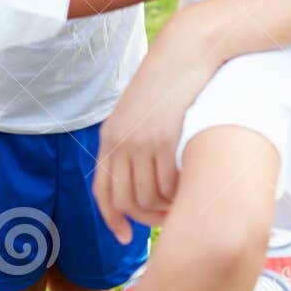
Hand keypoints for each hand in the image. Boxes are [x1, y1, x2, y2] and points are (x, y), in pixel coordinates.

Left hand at [95, 9, 217, 237]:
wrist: (185, 52)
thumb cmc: (168, 83)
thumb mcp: (139, 111)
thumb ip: (133, 140)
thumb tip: (138, 175)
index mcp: (109, 137)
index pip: (102, 192)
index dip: (111, 220)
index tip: (126, 239)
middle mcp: (119, 142)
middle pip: (125, 201)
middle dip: (145, 218)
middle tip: (166, 221)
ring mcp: (141, 141)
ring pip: (147, 196)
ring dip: (164, 208)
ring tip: (180, 207)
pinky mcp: (164, 139)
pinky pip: (167, 183)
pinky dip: (178, 195)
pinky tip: (188, 191)